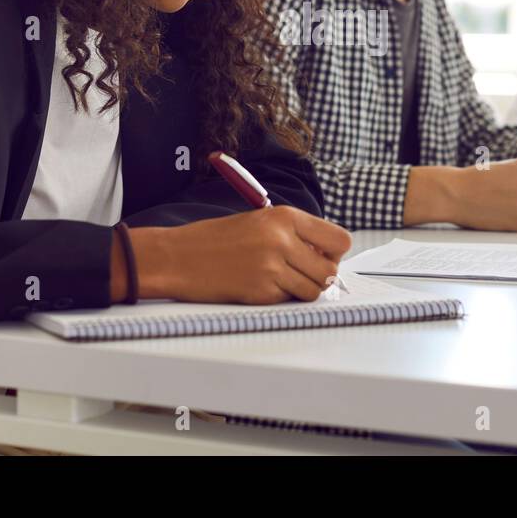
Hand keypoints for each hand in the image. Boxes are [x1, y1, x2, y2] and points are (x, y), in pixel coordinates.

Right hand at [121, 206, 352, 304]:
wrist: (177, 257)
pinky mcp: (261, 291)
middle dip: (318, 276)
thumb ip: (294, 235)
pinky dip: (278, 298)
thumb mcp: (260, 222)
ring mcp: (272, 266)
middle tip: (298, 274)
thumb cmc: (215, 239)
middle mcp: (283, 239)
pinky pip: (288, 301)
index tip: (321, 258)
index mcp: (285, 216)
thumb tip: (327, 257)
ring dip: (300, 290)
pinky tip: (257, 286)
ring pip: (313, 290)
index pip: (339, 240)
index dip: (334, 254)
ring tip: (276, 280)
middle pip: (330, 270)